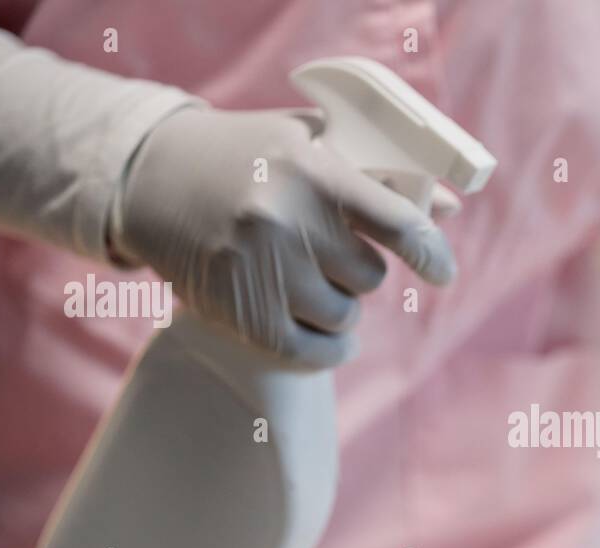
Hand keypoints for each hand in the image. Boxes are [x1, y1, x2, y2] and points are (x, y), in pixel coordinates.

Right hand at [111, 106, 457, 366]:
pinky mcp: (241, 315)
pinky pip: (312, 353)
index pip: (397, 224)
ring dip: (338, 306)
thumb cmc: (247, 155)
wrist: (152, 176)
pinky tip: (318, 330)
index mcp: (313, 173)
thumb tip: (446, 207)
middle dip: (358, 270)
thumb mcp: (310, 142)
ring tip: (307, 280)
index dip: (431, 253)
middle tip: (329, 254)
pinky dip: (326, 348)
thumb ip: (377, 174)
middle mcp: (287, 224)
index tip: (443, 272)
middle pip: (368, 278)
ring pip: (343, 316)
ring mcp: (262, 272)